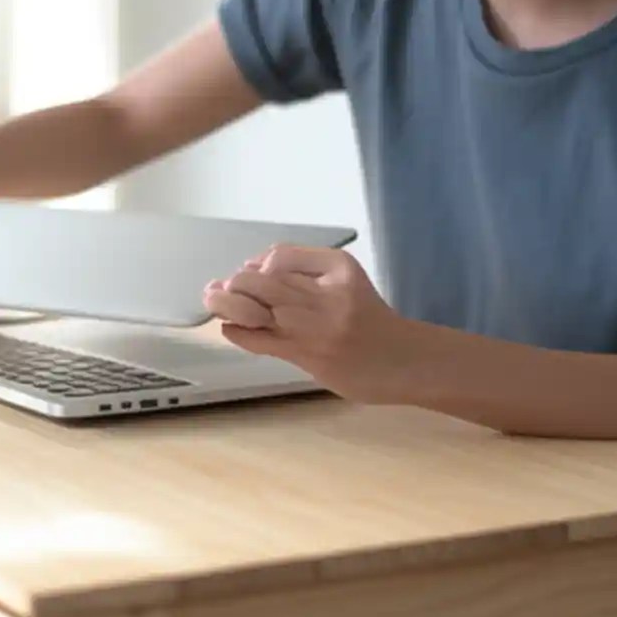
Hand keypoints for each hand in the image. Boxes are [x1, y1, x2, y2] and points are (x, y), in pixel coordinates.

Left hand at [203, 245, 419, 403]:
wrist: (402, 360)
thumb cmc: (371, 320)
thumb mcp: (345, 281)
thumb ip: (304, 270)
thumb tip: (252, 267)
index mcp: (338, 268)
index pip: (280, 256)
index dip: (256, 264)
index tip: (248, 273)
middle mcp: (325, 293)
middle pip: (262, 279)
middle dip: (234, 283)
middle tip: (216, 289)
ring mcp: (315, 325)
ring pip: (256, 307)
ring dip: (226, 304)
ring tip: (214, 301)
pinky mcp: (306, 354)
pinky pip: (260, 339)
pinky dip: (238, 332)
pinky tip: (230, 328)